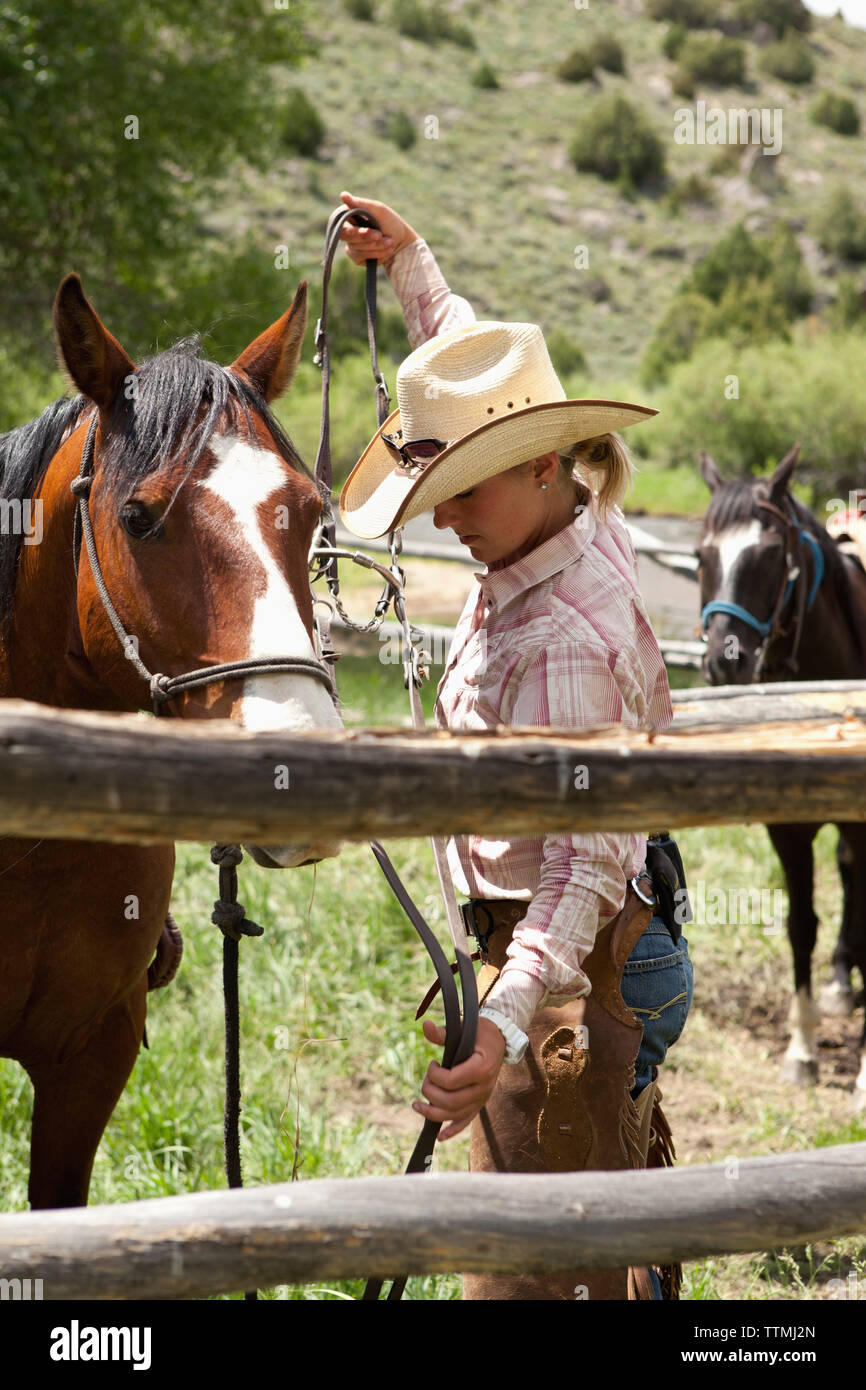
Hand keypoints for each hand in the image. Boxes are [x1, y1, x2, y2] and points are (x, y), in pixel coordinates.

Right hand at [338, 190, 419, 270]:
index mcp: (349, 216)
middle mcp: (348, 231)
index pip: (340, 223)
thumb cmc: (390, 222)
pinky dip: (376, 253)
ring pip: (356, 248)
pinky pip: (361, 257)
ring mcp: (351, 245)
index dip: (348, 228)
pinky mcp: (357, 257)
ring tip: (390, 242)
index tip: (358, 230)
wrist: (402, 242)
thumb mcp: (378, 210)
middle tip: (380, 234)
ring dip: (376, 245)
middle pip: (347, 236)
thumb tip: (343, 195)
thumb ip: (360, 204)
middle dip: (366, 237)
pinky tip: (387, 250)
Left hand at [413, 1016, 506, 1140]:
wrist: (500, 1040)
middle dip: (430, 1093)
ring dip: (432, 1113)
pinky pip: (466, 1121)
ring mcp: (482, 1098)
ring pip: (455, 1114)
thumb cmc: (479, 1032)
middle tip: (426, 1080)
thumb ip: (443, 1033)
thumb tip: (425, 1025)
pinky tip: (439, 1136)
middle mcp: (483, 1087)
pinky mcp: (480, 1103)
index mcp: (480, 1068)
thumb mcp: (463, 1028)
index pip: (450, 1081)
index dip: (434, 1075)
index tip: (432, 1064)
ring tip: (416, 1106)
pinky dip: (452, 1130)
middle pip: (450, 1101)